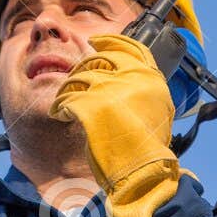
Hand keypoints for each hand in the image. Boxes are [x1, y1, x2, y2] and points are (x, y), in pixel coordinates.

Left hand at [49, 32, 196, 216]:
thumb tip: (124, 76)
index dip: (109, 42)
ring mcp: (113, 91)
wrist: (145, 175)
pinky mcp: (93, 107)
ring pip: (79, 77)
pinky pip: (68, 97)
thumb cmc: (147, 150)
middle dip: (81, 67)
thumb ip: (141, 89)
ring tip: (64, 101)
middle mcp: (135, 79)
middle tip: (73, 78)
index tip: (94, 41)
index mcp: (151, 79)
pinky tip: (60, 112)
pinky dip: (61, 104)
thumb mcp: (155, 111)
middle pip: (99, 60)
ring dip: (68, 88)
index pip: (129, 48)